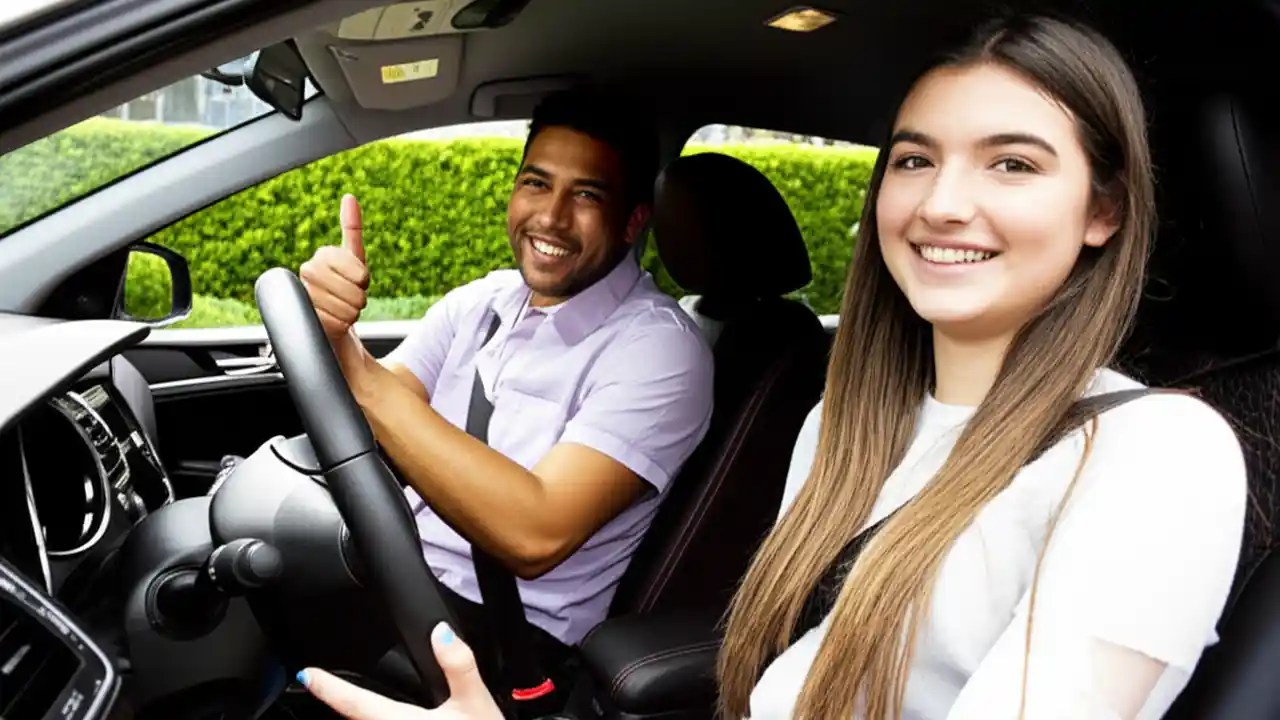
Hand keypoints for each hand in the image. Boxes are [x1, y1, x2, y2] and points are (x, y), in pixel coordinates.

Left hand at [298, 623, 502, 719]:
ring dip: (361, 718)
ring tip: (354, 702)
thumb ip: (459, 666)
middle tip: (324, 686)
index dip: (328, 688)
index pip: (355, 704)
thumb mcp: (477, 703)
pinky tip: (391, 717)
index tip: (306, 674)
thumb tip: (440, 632)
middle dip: (342, 704)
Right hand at [301, 194, 370, 342]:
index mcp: (323, 255)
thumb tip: (349, 197)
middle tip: (349, 298)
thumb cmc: (344, 285)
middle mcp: (308, 271)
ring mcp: (303, 295)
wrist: (329, 318)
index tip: (358, 281)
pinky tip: (331, 321)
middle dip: (358, 299)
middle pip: (354, 292)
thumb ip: (352, 227)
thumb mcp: (354, 258)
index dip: (364, 281)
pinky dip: (339, 326)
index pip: (361, 273)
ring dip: (350, 314)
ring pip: (346, 309)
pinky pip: (335, 324)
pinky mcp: (303, 319)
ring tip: (340, 310)